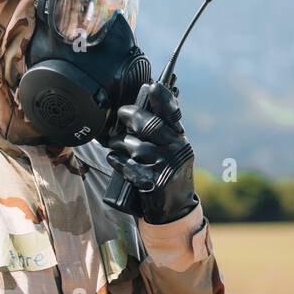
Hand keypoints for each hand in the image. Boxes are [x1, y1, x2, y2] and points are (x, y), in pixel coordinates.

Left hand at [106, 81, 197, 223]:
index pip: (173, 114)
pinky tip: (114, 159)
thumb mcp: (171, 149)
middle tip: (121, 114)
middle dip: (130, 116)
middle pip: (149, 125)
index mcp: (179, 138)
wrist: (175, 207)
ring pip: (135, 146)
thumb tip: (139, 106)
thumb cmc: (167, 171)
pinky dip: (117, 161)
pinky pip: (128, 166)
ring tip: (115, 144)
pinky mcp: (154, 183)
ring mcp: (166, 166)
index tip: (153, 86)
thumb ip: (161, 130)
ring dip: (119, 143)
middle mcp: (176, 150)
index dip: (164, 98)